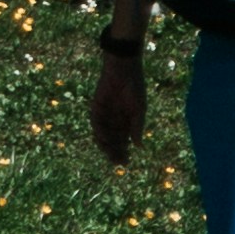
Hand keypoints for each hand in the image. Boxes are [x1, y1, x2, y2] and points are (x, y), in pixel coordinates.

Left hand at [91, 45, 145, 169]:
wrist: (123, 70)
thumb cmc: (134, 87)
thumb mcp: (139, 109)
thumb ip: (137, 126)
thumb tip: (138, 146)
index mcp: (127, 121)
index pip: (124, 142)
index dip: (124, 152)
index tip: (126, 163)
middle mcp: (115, 120)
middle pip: (113, 141)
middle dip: (114, 152)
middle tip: (117, 162)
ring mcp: (105, 114)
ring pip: (103, 135)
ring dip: (105, 145)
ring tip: (109, 154)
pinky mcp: (96, 107)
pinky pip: (96, 123)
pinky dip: (99, 131)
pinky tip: (104, 138)